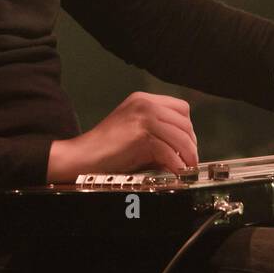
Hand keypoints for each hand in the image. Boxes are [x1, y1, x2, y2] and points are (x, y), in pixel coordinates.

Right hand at [48, 91, 198, 181]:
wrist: (82, 157)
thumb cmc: (106, 151)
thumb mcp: (136, 136)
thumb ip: (159, 138)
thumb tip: (184, 153)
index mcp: (143, 99)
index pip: (180, 108)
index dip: (187, 129)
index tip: (187, 146)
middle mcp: (145, 103)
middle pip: (184, 121)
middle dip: (190, 144)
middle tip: (190, 161)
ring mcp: (143, 116)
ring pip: (181, 135)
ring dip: (187, 155)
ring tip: (186, 169)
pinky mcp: (141, 134)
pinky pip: (169, 150)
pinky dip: (175, 164)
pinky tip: (175, 172)